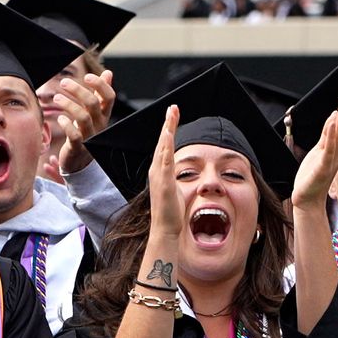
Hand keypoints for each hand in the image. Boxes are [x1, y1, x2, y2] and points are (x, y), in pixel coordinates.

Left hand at [54, 70, 115, 175]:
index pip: (109, 97)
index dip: (100, 85)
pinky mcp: (78, 147)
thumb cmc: (86, 131)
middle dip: (78, 91)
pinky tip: (60, 118)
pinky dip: (67, 125)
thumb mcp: (95, 113)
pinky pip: (75, 135)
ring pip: (83, 118)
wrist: (79, 161)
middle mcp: (100, 125)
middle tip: (63, 83)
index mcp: (104, 115)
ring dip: (69, 105)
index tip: (87, 76)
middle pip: (93, 104)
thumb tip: (108, 73)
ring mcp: (90, 137)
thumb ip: (101, 94)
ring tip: (57, 97)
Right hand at [146, 105, 183, 238]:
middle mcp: (156, 171)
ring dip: (167, 130)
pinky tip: (169, 136)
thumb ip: (175, 179)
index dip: (169, 130)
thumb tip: (181, 175)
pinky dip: (166, 147)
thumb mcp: (175, 191)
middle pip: (162, 142)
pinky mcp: (163, 184)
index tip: (173, 115)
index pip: (165, 146)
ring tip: (171, 114)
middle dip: (168, 124)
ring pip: (163, 148)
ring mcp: (159, 177)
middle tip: (172, 107)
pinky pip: (165, 162)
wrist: (165, 230)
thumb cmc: (171, 214)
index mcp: (160, 172)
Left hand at [291, 91, 337, 213]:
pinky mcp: (322, 167)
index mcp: (337, 148)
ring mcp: (331, 160)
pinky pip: (327, 149)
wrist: (307, 197)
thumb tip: (333, 117)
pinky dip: (330, 136)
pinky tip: (331, 124)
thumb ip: (327, 135)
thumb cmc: (313, 175)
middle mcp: (337, 153)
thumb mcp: (320, 151)